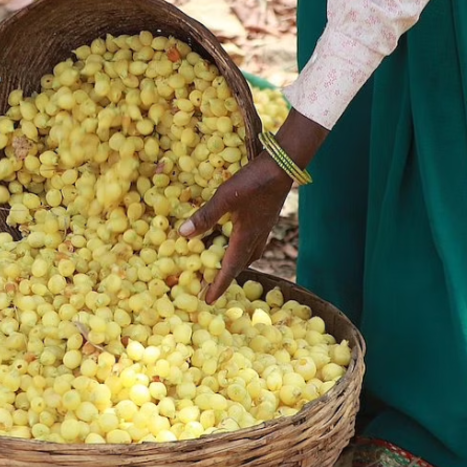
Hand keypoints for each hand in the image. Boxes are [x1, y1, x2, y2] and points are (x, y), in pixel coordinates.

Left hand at [179, 151, 292, 304]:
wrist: (284, 165)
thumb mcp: (226, 197)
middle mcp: (256, 236)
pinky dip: (243, 246)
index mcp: (245, 236)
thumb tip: (183, 234)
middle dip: (226, 277)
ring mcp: (263, 227)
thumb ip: (206, 216)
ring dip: (237, 263)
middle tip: (211, 285)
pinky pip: (255, 241)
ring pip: (250, 253)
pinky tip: (237, 237)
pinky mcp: (266, 217)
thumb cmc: (254, 181)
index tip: (208, 300)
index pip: (230, 268)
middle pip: (240, 264)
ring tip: (224, 266)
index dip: (218, 285)